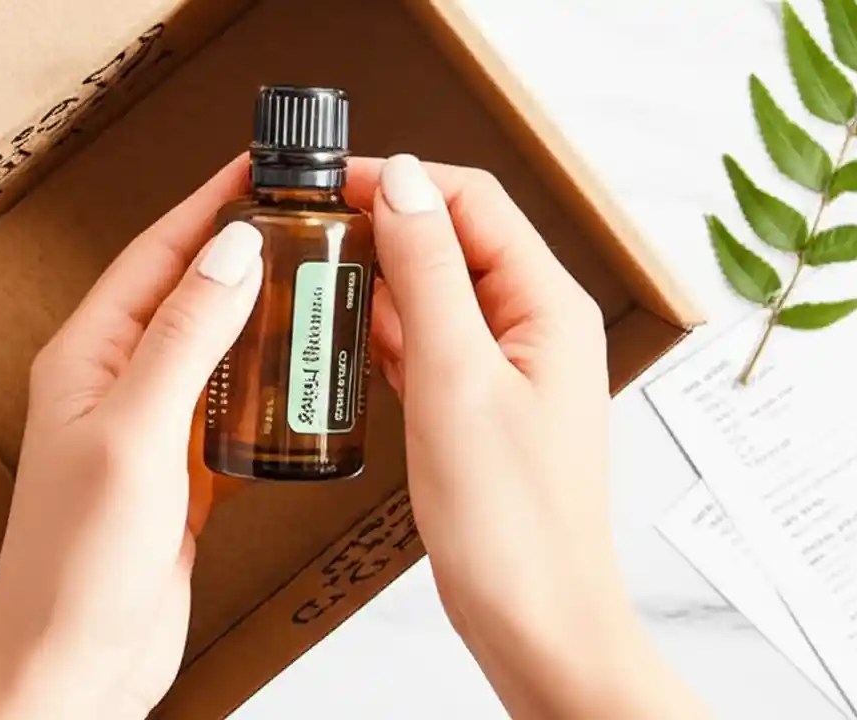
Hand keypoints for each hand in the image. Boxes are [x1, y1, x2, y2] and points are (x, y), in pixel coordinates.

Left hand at [0, 157, 261, 718]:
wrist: (78, 662)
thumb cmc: (77, 563)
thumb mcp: (136, 433)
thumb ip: (184, 338)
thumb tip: (230, 250)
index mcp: (86, 356)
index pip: (154, 254)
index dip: (206, 204)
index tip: (258, 168)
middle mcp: (113, 381)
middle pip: (185, 291)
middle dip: (240, 249)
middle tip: (305, 221)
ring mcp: (147, 426)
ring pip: (210, 346)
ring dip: (256, 313)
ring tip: (313, 283)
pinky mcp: (178, 470)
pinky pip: (223, 403)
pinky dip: (260, 380)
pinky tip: (293, 373)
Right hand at [351, 155, 703, 718]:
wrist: (534, 619)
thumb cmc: (512, 521)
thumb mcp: (455, 378)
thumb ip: (428, 272)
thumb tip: (401, 183)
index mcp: (548, 305)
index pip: (473, 200)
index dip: (399, 180)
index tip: (329, 185)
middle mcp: (536, 326)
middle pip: (455, 241)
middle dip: (383, 230)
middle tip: (308, 235)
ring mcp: (510, 368)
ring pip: (438, 295)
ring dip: (380, 284)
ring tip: (314, 285)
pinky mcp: (483, 406)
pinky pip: (433, 347)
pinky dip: (388, 337)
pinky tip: (345, 342)